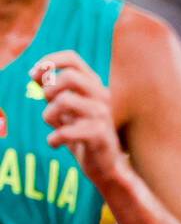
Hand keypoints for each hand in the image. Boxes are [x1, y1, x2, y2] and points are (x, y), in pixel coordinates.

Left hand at [31, 51, 124, 186]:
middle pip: (69, 77)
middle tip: (49, 107)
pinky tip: (56, 144)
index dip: (49, 62)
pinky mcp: (98, 136)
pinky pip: (65, 132)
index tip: (33, 75)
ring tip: (54, 127)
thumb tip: (37, 73)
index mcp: (94, 85)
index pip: (73, 59)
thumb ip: (55, 90)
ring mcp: (102, 115)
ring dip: (49, 116)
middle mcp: (101, 96)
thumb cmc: (82, 133)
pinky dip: (53, 139)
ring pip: (64, 101)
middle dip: (49, 91)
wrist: (106, 164)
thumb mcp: (68, 108)